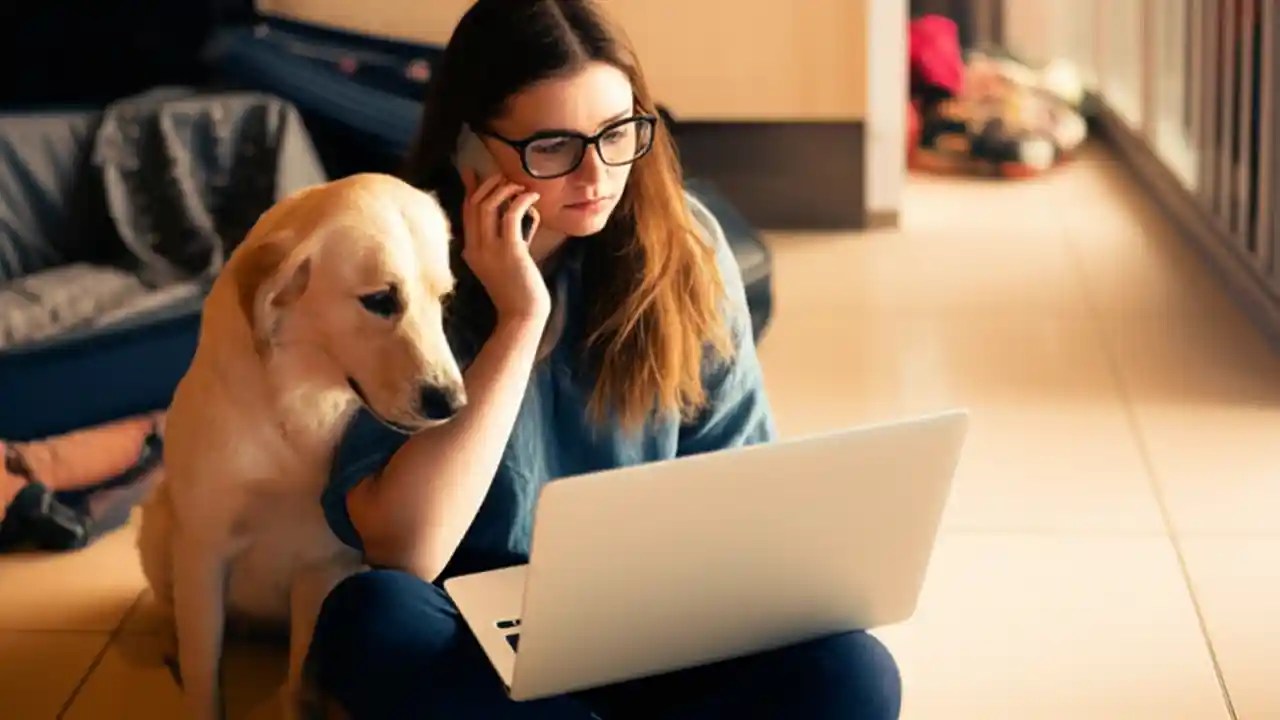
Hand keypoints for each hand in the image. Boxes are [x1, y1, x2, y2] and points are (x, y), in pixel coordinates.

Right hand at [460, 167, 550, 324]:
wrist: (522, 315)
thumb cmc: (518, 291)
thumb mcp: (503, 262)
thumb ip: (502, 241)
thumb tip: (509, 217)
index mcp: (471, 251)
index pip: (465, 213)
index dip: (470, 189)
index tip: (473, 171)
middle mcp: (476, 248)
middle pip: (474, 205)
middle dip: (488, 185)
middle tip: (504, 177)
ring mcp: (491, 250)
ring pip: (488, 205)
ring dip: (505, 190)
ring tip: (520, 187)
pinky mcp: (510, 251)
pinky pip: (511, 215)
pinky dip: (521, 201)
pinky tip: (532, 197)